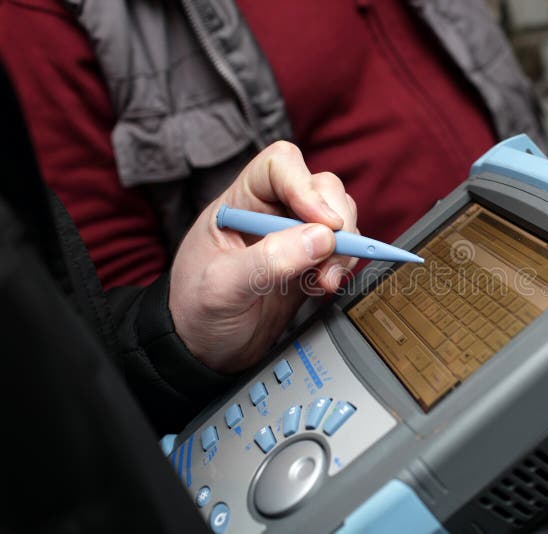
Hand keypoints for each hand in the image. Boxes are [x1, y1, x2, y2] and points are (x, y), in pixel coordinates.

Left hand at [169, 141, 357, 372]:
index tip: (323, 223)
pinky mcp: (309, 266)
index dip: (305, 186)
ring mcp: (293, 240)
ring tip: (326, 279)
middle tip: (333, 253)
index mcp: (240, 204)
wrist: (201, 353)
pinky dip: (343, 265)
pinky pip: (341, 251)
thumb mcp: (221, 287)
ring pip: (338, 217)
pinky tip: (326, 286)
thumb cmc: (195, 314)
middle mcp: (269, 214)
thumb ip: (268, 260)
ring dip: (344, 246)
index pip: (279, 166)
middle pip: (320, 188)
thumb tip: (321, 238)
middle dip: (336, 219)